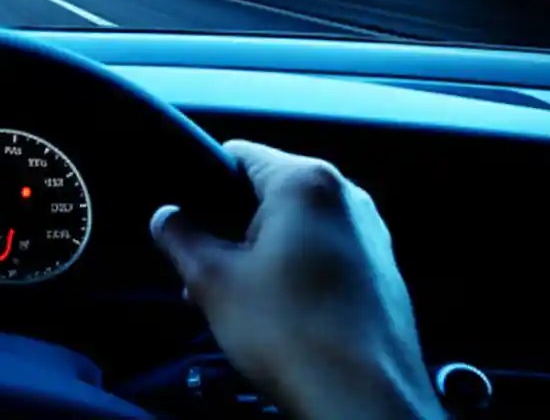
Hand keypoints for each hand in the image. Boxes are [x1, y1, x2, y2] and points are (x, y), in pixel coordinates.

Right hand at [150, 140, 442, 419]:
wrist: (364, 398)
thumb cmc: (288, 330)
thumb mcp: (213, 280)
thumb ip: (180, 237)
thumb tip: (165, 216)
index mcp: (305, 182)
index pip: (238, 154)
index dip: (202, 184)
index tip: (185, 223)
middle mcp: (347, 196)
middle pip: (268, 194)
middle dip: (231, 230)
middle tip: (205, 275)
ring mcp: (372, 234)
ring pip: (297, 227)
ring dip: (262, 255)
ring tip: (239, 302)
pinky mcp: (384, 271)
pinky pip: (326, 254)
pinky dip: (296, 272)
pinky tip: (279, 315)